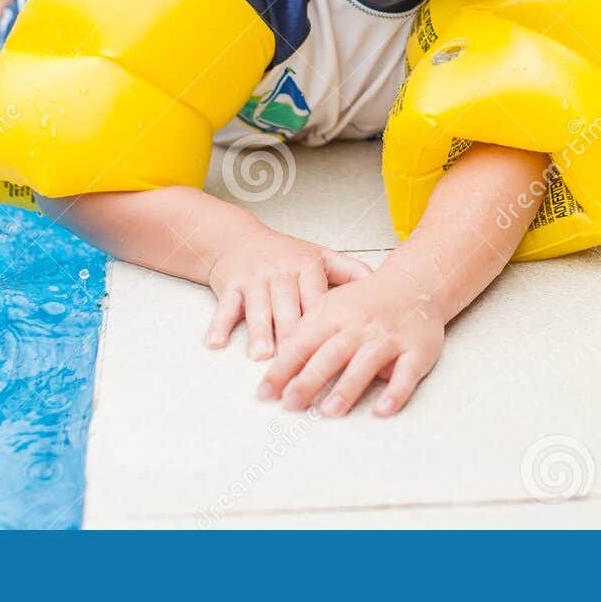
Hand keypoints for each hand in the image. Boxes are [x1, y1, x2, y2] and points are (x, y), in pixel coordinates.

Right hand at [205, 228, 370, 359]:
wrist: (238, 238)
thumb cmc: (285, 254)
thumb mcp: (320, 255)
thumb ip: (350, 272)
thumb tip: (384, 288)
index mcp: (308, 266)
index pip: (319, 298)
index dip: (326, 323)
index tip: (333, 347)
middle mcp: (282, 271)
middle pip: (288, 307)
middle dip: (291, 335)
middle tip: (296, 363)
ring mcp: (255, 278)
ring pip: (258, 308)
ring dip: (259, 332)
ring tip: (262, 356)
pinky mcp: (231, 284)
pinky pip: (225, 306)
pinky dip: (219, 325)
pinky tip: (216, 343)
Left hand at [255, 265, 445, 417]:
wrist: (414, 283)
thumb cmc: (365, 301)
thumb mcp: (331, 306)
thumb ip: (306, 331)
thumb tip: (277, 364)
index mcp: (335, 315)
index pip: (304, 343)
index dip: (283, 368)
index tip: (265, 393)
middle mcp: (361, 326)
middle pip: (332, 354)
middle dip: (310, 380)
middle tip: (290, 405)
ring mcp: (390, 338)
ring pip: (366, 363)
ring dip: (348, 387)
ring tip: (329, 411)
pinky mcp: (417, 351)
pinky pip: (406, 374)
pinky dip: (396, 392)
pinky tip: (382, 410)